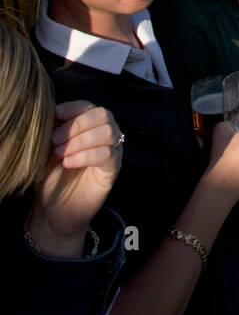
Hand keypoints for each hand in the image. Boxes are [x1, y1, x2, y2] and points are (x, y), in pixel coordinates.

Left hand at [30, 102, 122, 251]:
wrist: (54, 208)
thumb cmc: (50, 174)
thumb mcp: (49, 147)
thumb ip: (54, 128)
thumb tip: (51, 110)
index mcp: (89, 124)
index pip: (87, 106)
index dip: (72, 108)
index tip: (54, 115)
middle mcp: (105, 132)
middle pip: (101, 114)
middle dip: (76, 125)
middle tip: (55, 141)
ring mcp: (112, 149)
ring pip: (107, 132)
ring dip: (80, 140)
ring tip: (60, 154)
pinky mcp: (113, 168)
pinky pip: (107, 154)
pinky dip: (86, 155)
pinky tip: (68, 163)